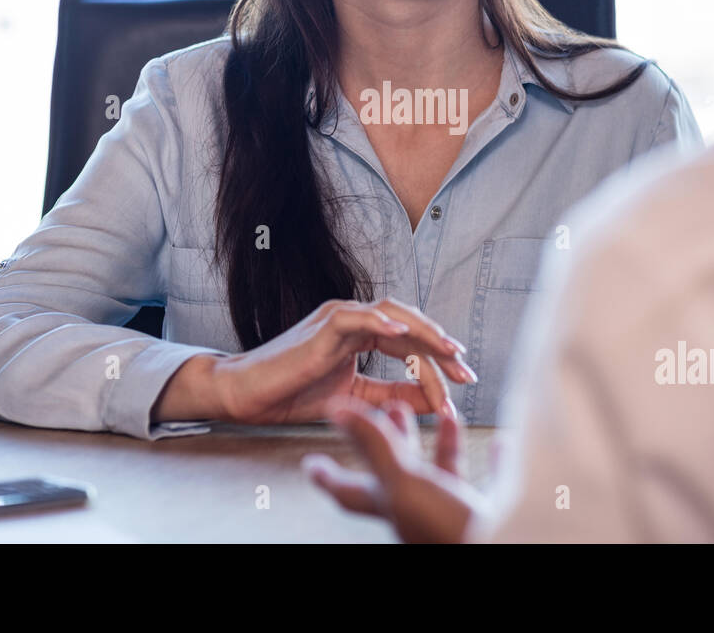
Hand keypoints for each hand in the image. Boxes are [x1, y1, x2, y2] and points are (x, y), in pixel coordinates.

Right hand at [213, 297, 477, 424]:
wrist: (248, 396)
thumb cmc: (293, 394)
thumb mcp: (355, 397)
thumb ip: (392, 393)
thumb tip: (433, 398)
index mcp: (361, 333)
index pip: (410, 341)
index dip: (438, 360)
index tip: (463, 383)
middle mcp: (354, 320)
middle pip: (410, 324)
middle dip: (441, 348)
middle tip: (465, 372)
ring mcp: (338, 318)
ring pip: (392, 314)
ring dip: (424, 333)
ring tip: (448, 351)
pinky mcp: (323, 326)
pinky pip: (358, 318)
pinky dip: (382, 322)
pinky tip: (403, 333)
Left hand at [303, 396, 487, 543]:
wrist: (510, 547)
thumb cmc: (448, 529)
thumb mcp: (404, 482)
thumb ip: (373, 447)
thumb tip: (335, 411)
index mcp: (393, 506)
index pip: (351, 491)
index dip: (329, 477)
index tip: (311, 465)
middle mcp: (422, 512)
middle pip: (401, 474)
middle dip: (396, 442)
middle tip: (392, 412)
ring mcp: (456, 514)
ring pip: (446, 474)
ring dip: (445, 443)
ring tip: (445, 413)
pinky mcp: (493, 512)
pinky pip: (494, 483)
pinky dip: (496, 461)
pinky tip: (502, 442)